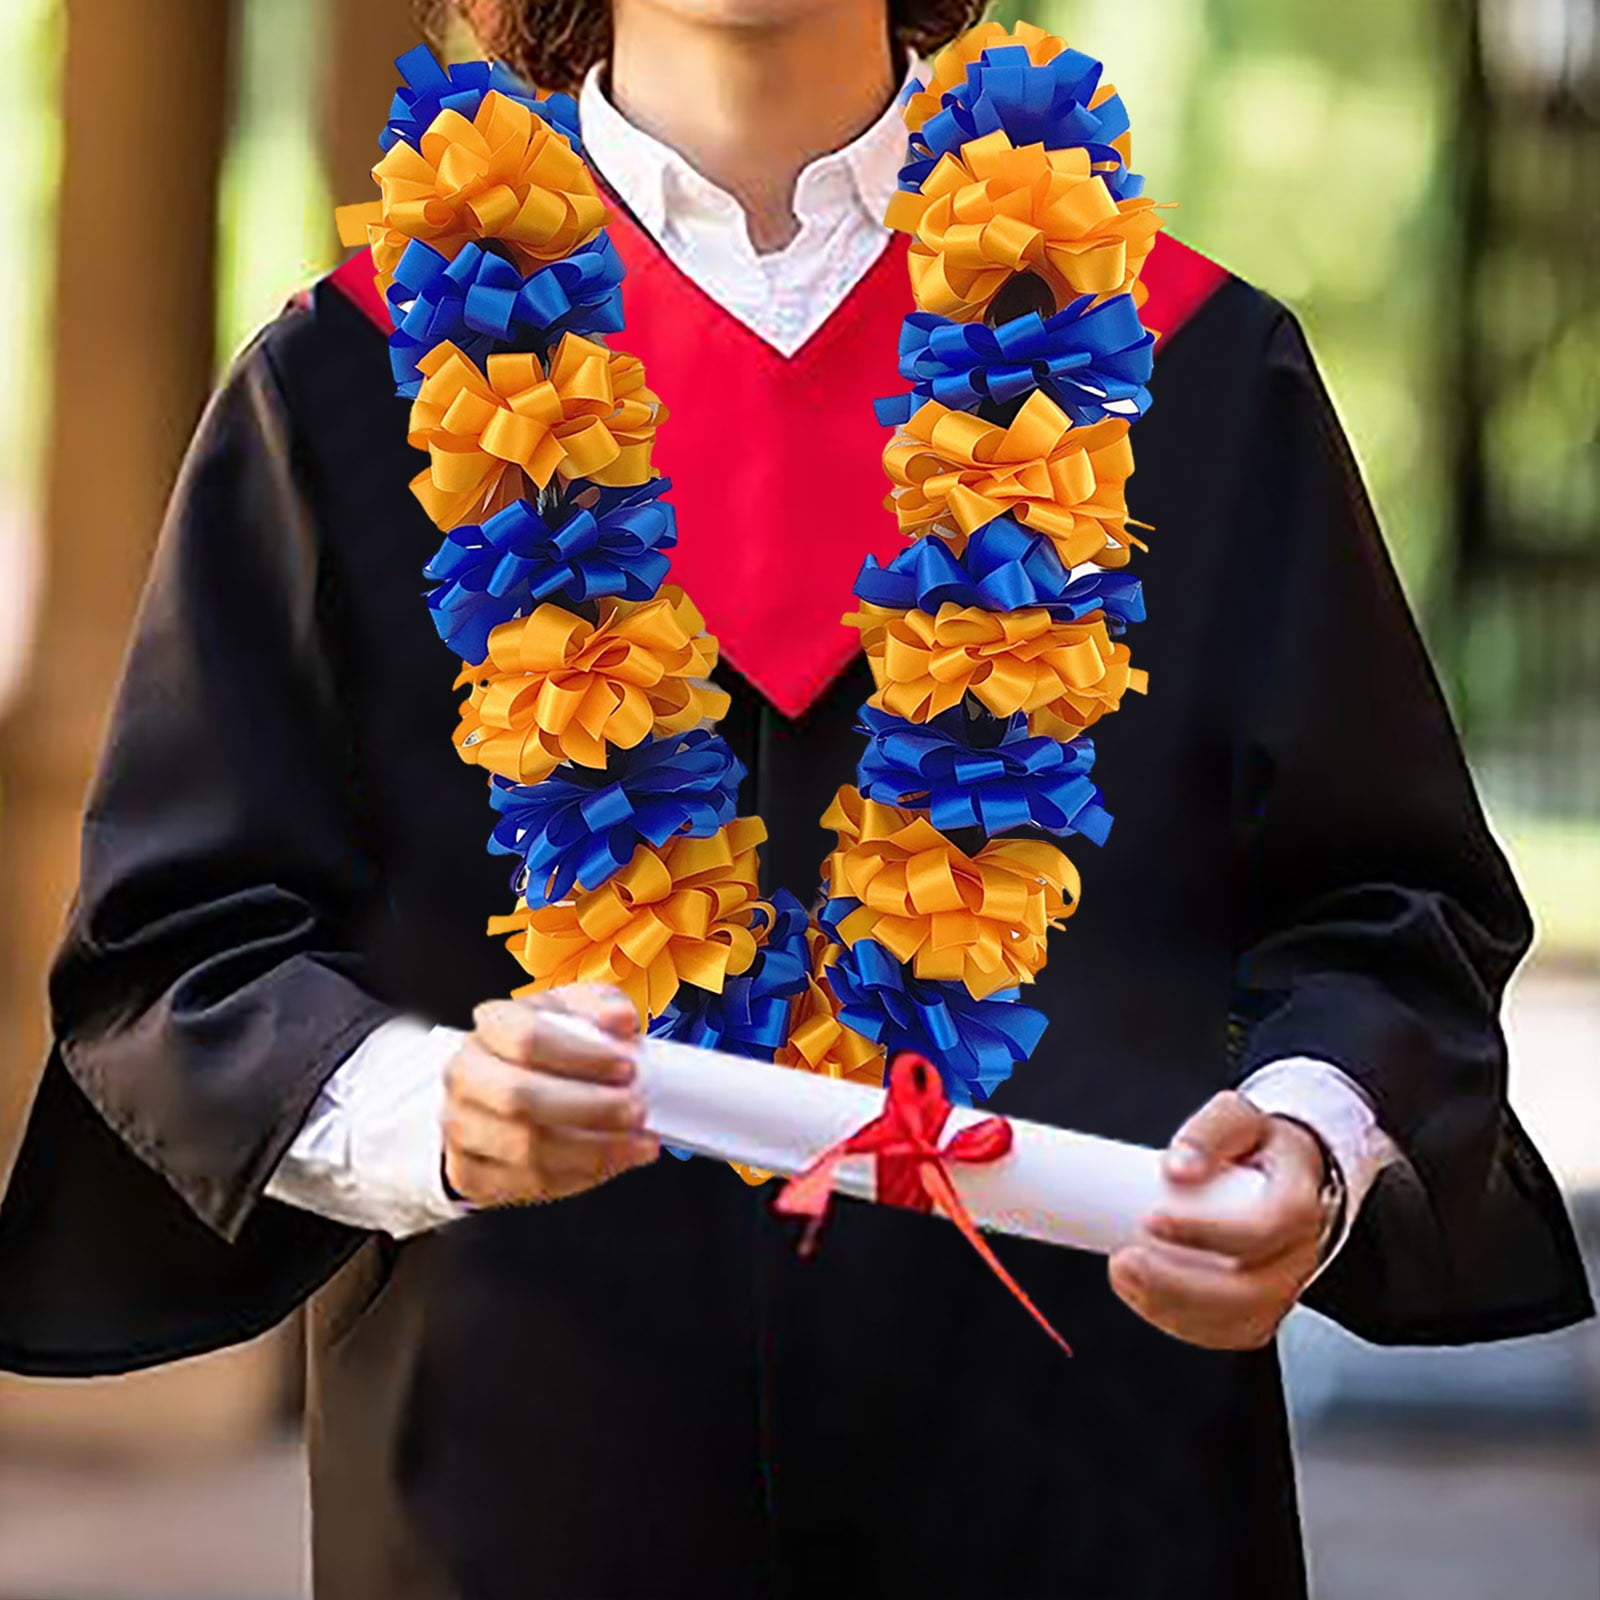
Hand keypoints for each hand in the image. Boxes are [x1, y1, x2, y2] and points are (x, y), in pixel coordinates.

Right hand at [442, 985, 658, 1205]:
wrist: (499, 1085)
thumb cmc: (545, 1045)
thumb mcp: (575, 1009)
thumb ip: (600, 1005)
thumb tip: (619, 1019)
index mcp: (491, 1025)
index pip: (527, 1038)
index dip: (582, 1056)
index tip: (626, 1066)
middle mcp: (467, 1075)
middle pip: (520, 1098)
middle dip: (590, 1109)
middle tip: (636, 1110)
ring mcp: (462, 1127)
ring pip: (525, 1150)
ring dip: (593, 1150)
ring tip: (635, 1141)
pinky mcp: (471, 1173)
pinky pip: (527, 1184)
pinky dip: (580, 1177)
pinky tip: (612, 1161)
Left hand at [1108, 1090, 1328, 1349]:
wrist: (1280, 1172)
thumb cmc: (1257, 1145)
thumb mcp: (1236, 1118)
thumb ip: (1208, 1131)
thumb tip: (1177, 1169)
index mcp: (1298, 1203)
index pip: (1266, 1229)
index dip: (1208, 1233)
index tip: (1151, 1218)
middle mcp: (1300, 1255)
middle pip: (1252, 1292)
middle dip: (1180, 1286)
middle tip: (1124, 1260)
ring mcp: (1284, 1289)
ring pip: (1237, 1323)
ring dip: (1172, 1309)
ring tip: (1122, 1273)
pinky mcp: (1261, 1310)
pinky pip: (1227, 1334)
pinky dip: (1181, 1324)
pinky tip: (1142, 1297)